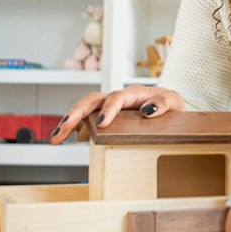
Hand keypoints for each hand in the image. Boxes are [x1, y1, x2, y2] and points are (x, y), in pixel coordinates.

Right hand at [50, 84, 184, 143]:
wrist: (170, 108)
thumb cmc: (170, 104)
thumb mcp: (174, 101)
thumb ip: (164, 102)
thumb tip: (147, 110)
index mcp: (134, 93)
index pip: (117, 97)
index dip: (108, 109)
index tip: (102, 123)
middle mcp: (117, 98)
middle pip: (91, 100)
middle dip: (75, 113)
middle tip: (63, 127)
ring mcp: (108, 108)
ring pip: (84, 109)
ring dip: (68, 122)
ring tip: (56, 137)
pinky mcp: (104, 118)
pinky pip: (86, 120)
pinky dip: (73, 128)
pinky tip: (63, 138)